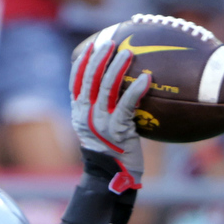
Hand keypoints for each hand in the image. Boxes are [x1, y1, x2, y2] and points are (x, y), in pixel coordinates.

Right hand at [69, 30, 148, 191]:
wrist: (110, 181)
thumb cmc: (111, 156)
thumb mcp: (100, 132)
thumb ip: (101, 113)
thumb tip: (117, 93)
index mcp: (79, 114)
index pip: (76, 81)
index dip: (83, 62)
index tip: (92, 46)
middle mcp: (86, 115)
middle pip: (90, 78)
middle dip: (99, 58)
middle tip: (111, 43)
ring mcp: (101, 122)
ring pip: (106, 86)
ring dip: (117, 67)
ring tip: (127, 53)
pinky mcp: (118, 129)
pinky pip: (126, 103)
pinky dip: (136, 89)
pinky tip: (146, 79)